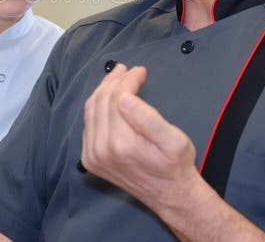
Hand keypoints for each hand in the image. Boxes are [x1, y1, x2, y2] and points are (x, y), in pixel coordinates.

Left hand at [81, 64, 198, 214]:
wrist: (169, 194)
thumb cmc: (175, 165)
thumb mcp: (172, 139)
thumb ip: (147, 118)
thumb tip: (124, 98)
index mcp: (120, 143)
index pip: (116, 97)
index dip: (127, 80)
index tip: (140, 71)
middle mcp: (100, 150)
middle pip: (100, 101)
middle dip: (114, 81)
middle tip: (127, 69)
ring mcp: (92, 156)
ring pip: (91, 110)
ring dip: (104, 91)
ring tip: (118, 77)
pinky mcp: (90, 159)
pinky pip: (88, 124)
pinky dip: (98, 107)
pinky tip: (110, 99)